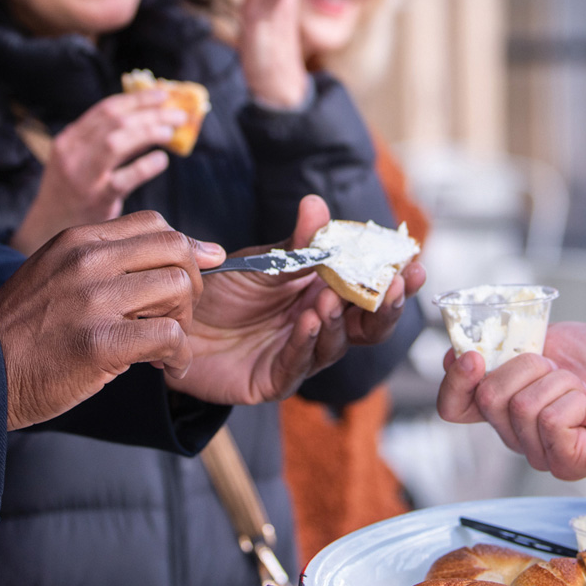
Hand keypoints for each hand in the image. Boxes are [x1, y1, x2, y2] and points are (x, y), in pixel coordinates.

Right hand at [0, 212, 225, 429]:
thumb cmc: (24, 330)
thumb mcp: (56, 272)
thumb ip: (105, 261)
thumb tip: (169, 253)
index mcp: (78, 240)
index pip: (155, 224)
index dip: (183, 250)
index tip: (188, 276)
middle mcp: (87, 261)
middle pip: (176, 249)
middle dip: (192, 282)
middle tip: (180, 314)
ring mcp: (94, 300)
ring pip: (178, 288)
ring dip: (186, 321)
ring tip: (168, 344)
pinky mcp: (100, 343)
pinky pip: (168, 336)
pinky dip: (180, 355)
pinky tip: (168, 366)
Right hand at [13, 90, 185, 252]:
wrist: (49, 229)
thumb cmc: (73, 191)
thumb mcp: (77, 159)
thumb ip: (102, 140)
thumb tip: (148, 119)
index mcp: (68, 139)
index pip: (105, 109)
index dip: (137, 99)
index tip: (162, 94)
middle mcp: (72, 154)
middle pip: (114, 121)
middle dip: (149, 112)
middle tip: (177, 113)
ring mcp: (83, 177)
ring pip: (116, 143)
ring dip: (148, 132)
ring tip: (171, 131)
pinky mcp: (96, 199)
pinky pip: (125, 178)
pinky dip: (146, 165)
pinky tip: (161, 160)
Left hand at [168, 195, 426, 404]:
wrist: (172, 322)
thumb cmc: (221, 291)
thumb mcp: (261, 262)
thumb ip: (295, 244)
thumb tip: (316, 205)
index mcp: (325, 295)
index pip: (370, 290)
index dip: (395, 279)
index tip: (413, 261)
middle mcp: (320, 328)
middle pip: (367, 325)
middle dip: (385, 306)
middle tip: (396, 283)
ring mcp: (299, 356)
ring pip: (335, 345)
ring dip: (337, 320)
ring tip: (332, 297)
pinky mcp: (273, 381)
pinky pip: (297, 365)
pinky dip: (306, 342)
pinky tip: (309, 321)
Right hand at [437, 327, 585, 477]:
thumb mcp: (541, 342)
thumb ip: (500, 348)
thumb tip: (459, 351)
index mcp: (503, 406)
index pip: (453, 406)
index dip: (454, 381)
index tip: (472, 354)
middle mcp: (516, 435)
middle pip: (488, 397)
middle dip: (526, 365)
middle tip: (558, 368)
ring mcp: (541, 454)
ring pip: (523, 407)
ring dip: (560, 382)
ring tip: (582, 390)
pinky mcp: (568, 463)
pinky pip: (552, 422)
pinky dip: (576, 402)